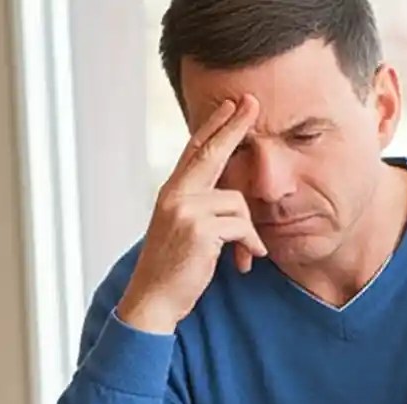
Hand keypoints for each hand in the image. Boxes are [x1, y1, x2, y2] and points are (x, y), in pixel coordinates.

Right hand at [117, 95, 266, 333]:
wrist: (154, 299)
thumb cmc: (174, 269)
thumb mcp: (186, 230)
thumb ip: (202, 208)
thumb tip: (234, 200)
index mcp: (172, 192)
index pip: (194, 150)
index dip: (213, 126)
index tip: (230, 105)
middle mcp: (175, 194)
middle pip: (211, 152)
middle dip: (234, 126)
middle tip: (252, 102)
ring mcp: (185, 209)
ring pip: (238, 202)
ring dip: (248, 232)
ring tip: (245, 254)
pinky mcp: (199, 228)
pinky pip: (242, 225)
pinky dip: (250, 244)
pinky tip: (246, 262)